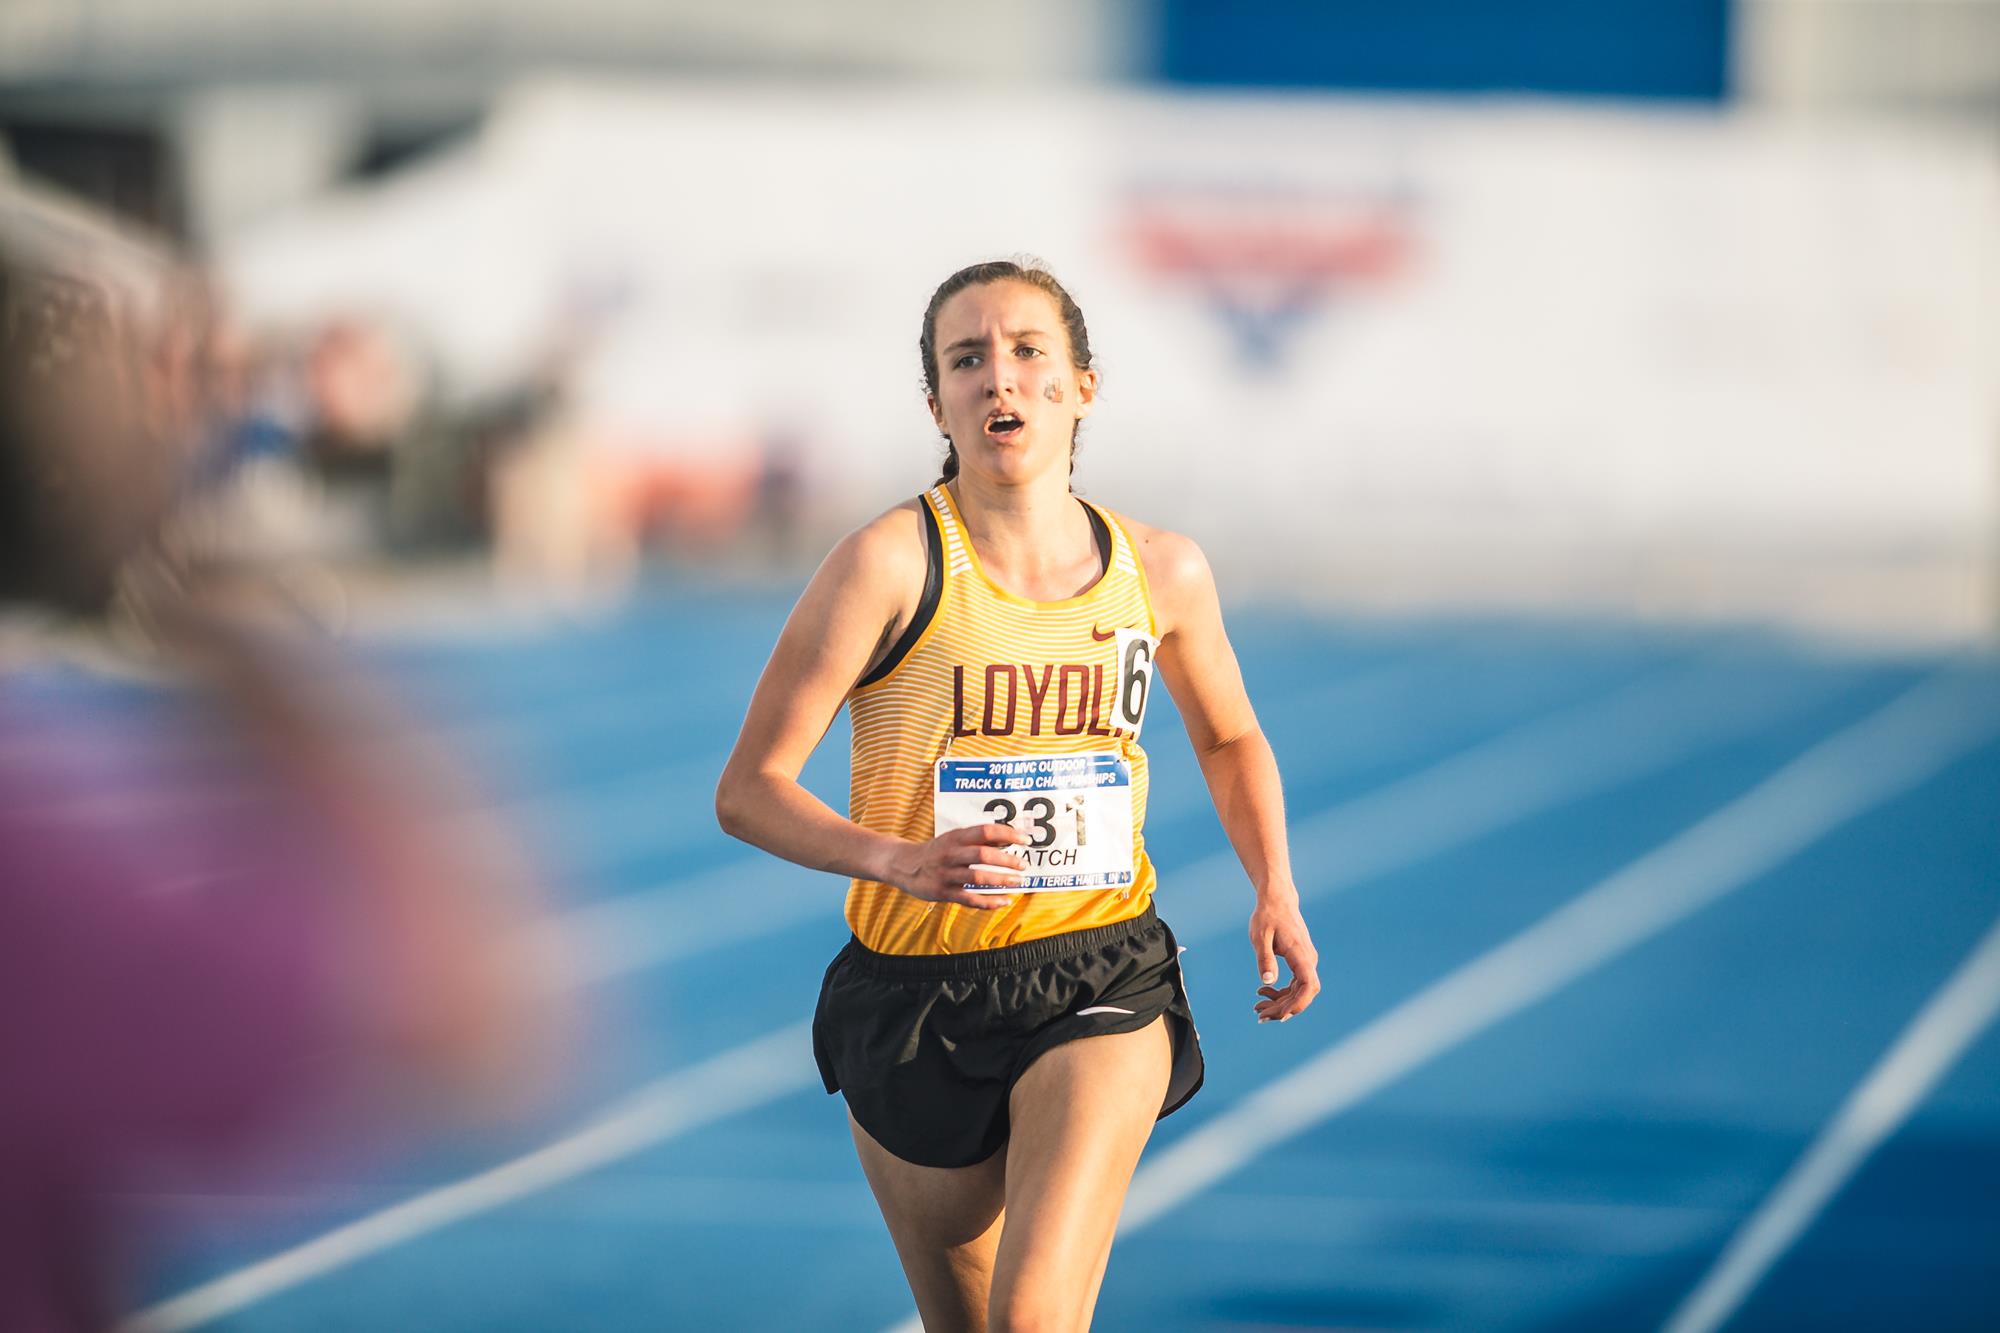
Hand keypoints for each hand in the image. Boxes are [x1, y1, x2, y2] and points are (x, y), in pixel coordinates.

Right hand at [887, 822, 1028, 909]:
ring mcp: (946, 874)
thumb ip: (978, 839)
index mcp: (955, 837)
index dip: (1008, 834)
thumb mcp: (953, 838)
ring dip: (1001, 880)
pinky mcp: (943, 892)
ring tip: (1018, 882)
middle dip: (1007, 861)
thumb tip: (1009, 839)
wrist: (903, 864)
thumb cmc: (936, 851)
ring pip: (978, 878)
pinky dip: (989, 902)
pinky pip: (969, 899)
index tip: (1025, 840)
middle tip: (1023, 865)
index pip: (985, 831)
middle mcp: (950, 854)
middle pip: (983, 855)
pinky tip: (1004, 901)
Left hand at [1249, 889, 1319, 1022]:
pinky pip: (1294, 984)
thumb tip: (1267, 981)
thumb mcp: (1260, 936)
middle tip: (1260, 1016)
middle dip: (1283, 1008)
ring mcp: (1305, 962)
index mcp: (1301, 955)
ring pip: (1298, 991)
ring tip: (1258, 1007)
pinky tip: (1263, 992)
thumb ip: (1265, 959)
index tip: (1280, 1015)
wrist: (1277, 900)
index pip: (1308, 986)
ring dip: (1280, 1003)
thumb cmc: (1267, 916)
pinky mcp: (1300, 962)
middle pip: (1303, 994)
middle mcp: (1308, 960)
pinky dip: (1281, 992)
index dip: (1297, 1004)